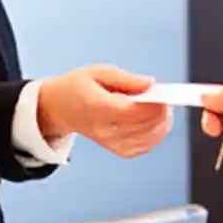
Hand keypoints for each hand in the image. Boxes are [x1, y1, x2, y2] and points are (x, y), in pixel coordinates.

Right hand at [37, 65, 171, 158]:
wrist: (60, 108)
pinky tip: (154, 121)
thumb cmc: (78, 87)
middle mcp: (104, 129)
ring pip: (149, 137)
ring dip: (161, 121)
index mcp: (97, 107)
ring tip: (158, 106)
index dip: (153, 102)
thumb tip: (151, 84)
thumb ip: (127, 79)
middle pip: (145, 124)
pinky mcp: (118, 150)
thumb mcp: (98, 72)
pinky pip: (146, 146)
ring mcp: (111, 143)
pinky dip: (157, 134)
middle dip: (160, 109)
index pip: (133, 111)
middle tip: (160, 95)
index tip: (160, 92)